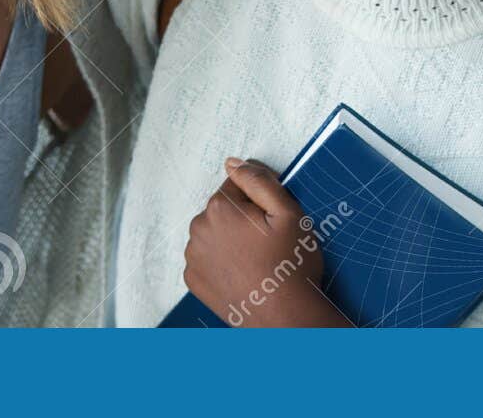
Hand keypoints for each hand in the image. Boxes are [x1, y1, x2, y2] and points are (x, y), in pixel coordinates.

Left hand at [183, 158, 348, 326]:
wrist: (283, 318)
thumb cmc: (290, 264)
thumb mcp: (288, 212)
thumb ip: (258, 180)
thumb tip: (232, 162)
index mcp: (219, 208)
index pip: (237, 186)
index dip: (260, 201)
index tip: (273, 222)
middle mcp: (198, 229)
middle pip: (224, 210)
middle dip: (243, 219)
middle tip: (268, 243)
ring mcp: (193, 258)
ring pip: (215, 233)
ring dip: (231, 239)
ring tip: (257, 261)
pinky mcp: (194, 280)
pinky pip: (207, 258)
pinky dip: (222, 261)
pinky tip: (243, 274)